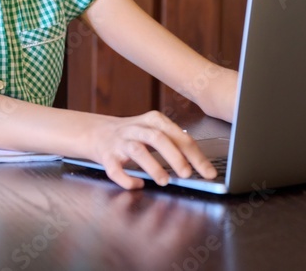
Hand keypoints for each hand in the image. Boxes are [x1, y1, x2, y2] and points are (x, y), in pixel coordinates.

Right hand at [85, 110, 217, 189]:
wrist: (97, 132)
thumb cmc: (133, 135)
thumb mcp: (154, 130)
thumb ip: (174, 142)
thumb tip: (200, 164)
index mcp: (153, 120)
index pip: (179, 136)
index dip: (195, 155)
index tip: (208, 172)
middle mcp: (136, 128)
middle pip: (158, 138)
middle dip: (175, 156)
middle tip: (187, 174)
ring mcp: (120, 142)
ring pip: (137, 150)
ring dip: (152, 166)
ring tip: (164, 181)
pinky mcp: (106, 156)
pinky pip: (115, 168)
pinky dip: (126, 178)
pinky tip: (137, 184)